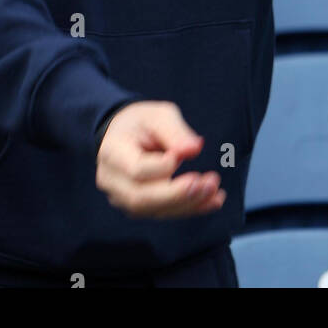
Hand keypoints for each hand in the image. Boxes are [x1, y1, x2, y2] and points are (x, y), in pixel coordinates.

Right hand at [95, 101, 225, 219]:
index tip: (180, 157)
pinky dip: (190, 208)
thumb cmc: (140, 123)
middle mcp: (112, 181)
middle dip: (178, 194)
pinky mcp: (139, 208)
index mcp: (113, 152)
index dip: (160, 168)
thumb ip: (174, 130)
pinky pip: (164, 212)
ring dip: (189, 203)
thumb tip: (194, 149)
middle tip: (208, 183)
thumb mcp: (157, 115)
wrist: (123, 136)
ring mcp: (122, 198)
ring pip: (154, 210)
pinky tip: (212, 201)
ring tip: (215, 191)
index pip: (135, 169)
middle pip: (142, 198)